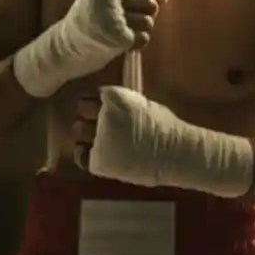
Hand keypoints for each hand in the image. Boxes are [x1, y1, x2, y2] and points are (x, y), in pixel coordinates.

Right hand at [12, 0, 168, 97]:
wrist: (63, 47)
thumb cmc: (88, 22)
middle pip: (150, 3)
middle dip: (145, 15)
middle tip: (125, 23)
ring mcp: (112, 13)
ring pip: (148, 21)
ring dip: (139, 31)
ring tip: (118, 33)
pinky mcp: (116, 34)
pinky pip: (143, 38)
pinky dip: (136, 44)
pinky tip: (121, 46)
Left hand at [71, 86, 254, 197]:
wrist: (175, 153)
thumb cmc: (166, 127)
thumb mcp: (143, 105)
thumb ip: (124, 104)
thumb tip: (113, 106)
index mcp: (115, 97)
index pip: (93, 94)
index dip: (96, 102)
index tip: (100, 108)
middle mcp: (102, 114)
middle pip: (81, 109)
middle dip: (88, 114)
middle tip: (98, 123)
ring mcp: (99, 137)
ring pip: (78, 131)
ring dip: (85, 133)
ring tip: (98, 139)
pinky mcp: (98, 159)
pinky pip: (81, 155)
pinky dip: (84, 154)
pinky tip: (94, 154)